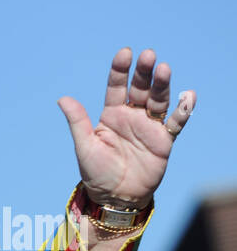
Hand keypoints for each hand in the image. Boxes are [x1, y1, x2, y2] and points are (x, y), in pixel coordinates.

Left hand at [58, 48, 194, 208]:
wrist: (115, 197)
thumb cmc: (96, 173)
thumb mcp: (85, 146)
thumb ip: (78, 122)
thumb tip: (62, 99)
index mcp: (111, 115)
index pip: (117, 87)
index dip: (120, 71)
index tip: (124, 53)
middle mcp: (132, 116)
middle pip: (140, 89)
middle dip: (144, 72)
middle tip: (147, 55)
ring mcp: (149, 126)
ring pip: (158, 100)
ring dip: (163, 85)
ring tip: (164, 69)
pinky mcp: (164, 140)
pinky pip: (176, 122)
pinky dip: (183, 110)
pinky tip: (188, 96)